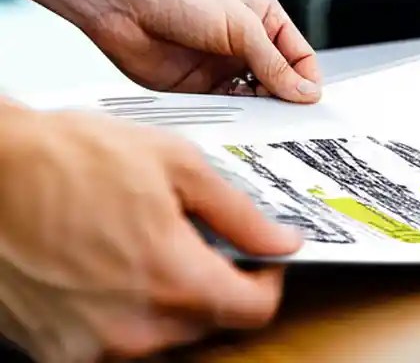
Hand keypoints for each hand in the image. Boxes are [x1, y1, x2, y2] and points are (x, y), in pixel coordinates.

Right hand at [0, 100, 301, 360]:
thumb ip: (239, 214)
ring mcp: (89, 345)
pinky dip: (120, 312)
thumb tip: (281, 241)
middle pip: (208, 322)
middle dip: (214, 283)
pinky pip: (111, 341)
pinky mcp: (54, 349)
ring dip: (166, 299)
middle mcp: (133, 327)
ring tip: (140, 246)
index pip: (254, 310)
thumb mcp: (177, 165)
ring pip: (161, 336)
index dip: (266, 279)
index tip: (259, 257)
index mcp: (172, 282)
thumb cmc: (67, 159)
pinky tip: (104, 268)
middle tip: (193, 239)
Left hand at [80, 0, 321, 103]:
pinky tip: (238, 117)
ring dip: (261, 108)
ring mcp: (225, 67)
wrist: (126, 9)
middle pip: (281, 80)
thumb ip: (273, 63)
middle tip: (289, 114)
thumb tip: (305, 90)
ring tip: (263, 116)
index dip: (307, 78)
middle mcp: (248, 44)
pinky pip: (228, 108)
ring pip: (256, 97)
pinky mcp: (201, 88)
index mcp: (265, 20)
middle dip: (286, 96)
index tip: (309, 99)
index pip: (299, 55)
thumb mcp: (241, 28)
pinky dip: (236, 116)